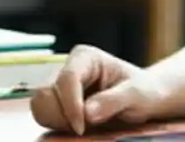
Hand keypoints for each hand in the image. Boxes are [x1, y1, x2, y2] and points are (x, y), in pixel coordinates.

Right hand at [30, 44, 170, 135]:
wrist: (144, 99)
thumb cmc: (145, 91)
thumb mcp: (138, 95)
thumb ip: (115, 100)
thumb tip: (87, 112)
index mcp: (86, 57)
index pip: (66, 79)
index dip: (71, 105)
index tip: (82, 127)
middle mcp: (67, 68)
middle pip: (44, 94)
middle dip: (61, 115)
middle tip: (86, 127)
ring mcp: (60, 86)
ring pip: (39, 107)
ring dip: (57, 122)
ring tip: (85, 127)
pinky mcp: (57, 103)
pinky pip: (44, 117)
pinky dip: (57, 126)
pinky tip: (80, 127)